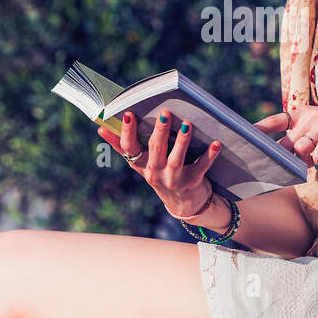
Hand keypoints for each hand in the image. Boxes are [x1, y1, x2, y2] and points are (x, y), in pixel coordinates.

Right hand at [97, 110, 223, 219]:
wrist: (185, 205)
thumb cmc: (162, 175)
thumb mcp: (143, 164)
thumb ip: (125, 146)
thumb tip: (101, 127)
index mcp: (141, 165)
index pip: (129, 147)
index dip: (127, 131)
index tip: (128, 114)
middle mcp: (155, 173)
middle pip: (155, 149)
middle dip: (160, 130)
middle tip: (165, 112)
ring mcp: (174, 179)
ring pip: (176, 158)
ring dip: (182, 141)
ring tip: (187, 124)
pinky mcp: (192, 182)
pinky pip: (202, 166)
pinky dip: (210, 154)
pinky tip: (216, 143)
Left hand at [252, 102, 317, 167]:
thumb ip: (308, 141)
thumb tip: (291, 159)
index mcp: (306, 112)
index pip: (276, 120)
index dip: (259, 128)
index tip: (242, 137)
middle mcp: (312, 115)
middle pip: (286, 140)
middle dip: (279, 157)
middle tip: (271, 171)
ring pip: (300, 146)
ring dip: (299, 161)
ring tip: (303, 169)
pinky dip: (316, 159)